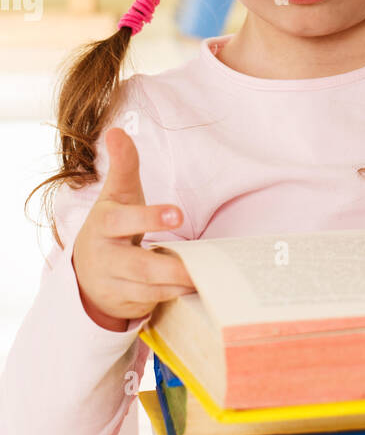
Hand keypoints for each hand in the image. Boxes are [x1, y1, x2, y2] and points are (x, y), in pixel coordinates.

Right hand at [72, 126, 195, 330]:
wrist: (87, 271)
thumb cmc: (113, 225)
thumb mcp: (117, 195)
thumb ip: (123, 165)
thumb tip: (116, 130)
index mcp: (104, 224)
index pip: (123, 220)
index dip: (150, 217)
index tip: (178, 214)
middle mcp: (105, 256)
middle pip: (139, 265)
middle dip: (170, 267)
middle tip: (199, 266)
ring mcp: (113, 283)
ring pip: (150, 289)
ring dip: (178, 283)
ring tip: (206, 276)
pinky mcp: (125, 303)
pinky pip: (154, 302)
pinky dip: (175, 295)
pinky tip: (194, 288)